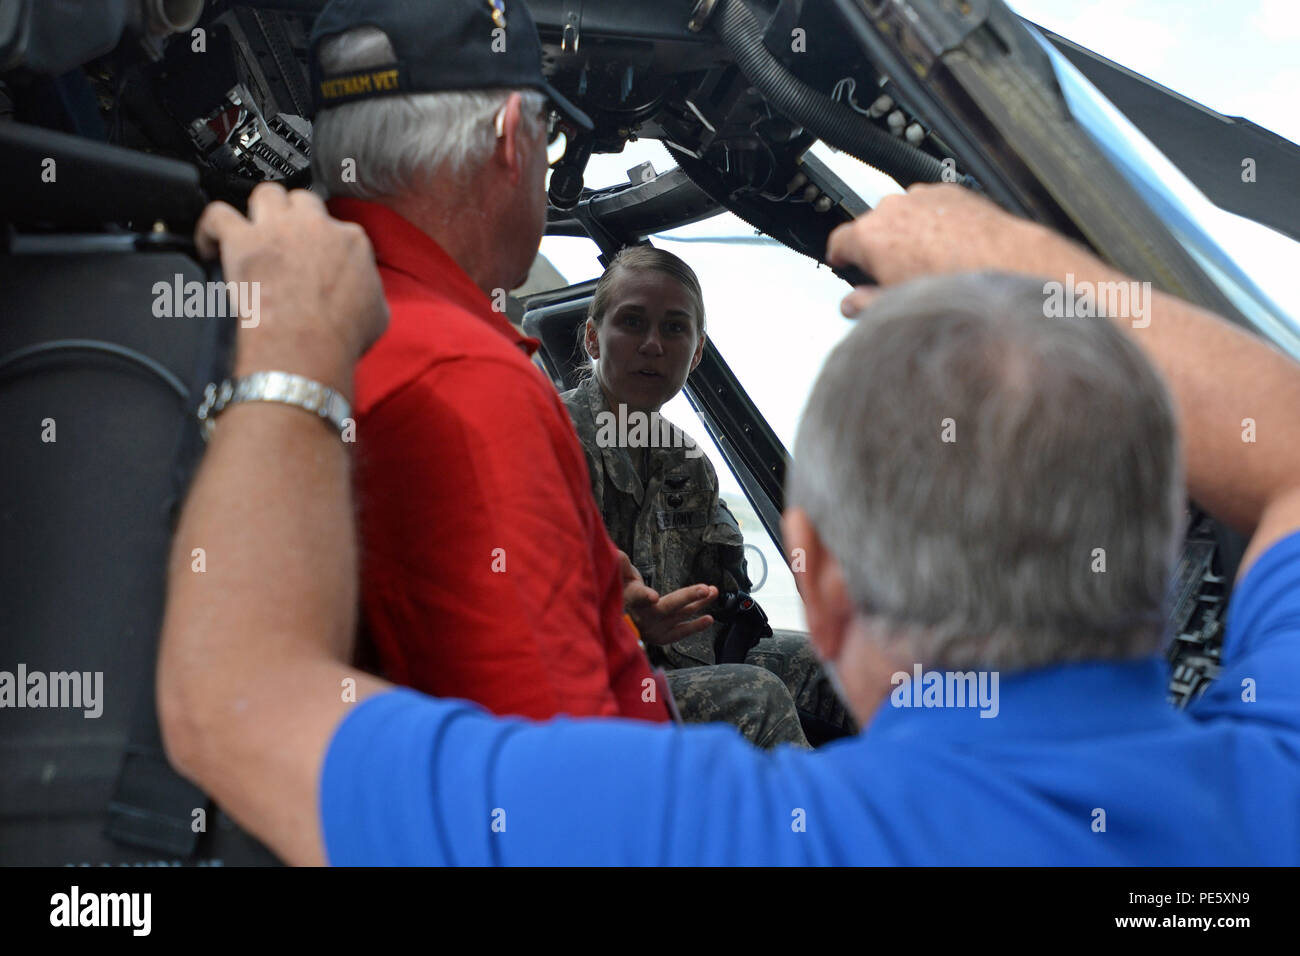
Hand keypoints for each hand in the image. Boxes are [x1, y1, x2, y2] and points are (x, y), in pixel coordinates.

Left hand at [194, 182, 388, 388]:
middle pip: (302, 200)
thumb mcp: (377, 313)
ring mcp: (276, 228)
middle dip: (294, 215)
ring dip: (259, 210)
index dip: (325, 241)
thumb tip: (365, 295)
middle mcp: (314, 225)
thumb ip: (370, 290)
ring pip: (265, 193)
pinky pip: (216, 214)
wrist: (309, 347)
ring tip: (252, 230)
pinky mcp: (241, 240)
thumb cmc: (340, 336)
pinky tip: (209, 243)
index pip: (338, 226)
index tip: (317, 257)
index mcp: (351, 240)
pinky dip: (209, 227)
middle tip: (286, 238)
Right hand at [615, 551, 717, 646]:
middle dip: (688, 597)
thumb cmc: (623, 594)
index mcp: (632, 600)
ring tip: (713, 592)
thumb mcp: (620, 578)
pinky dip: (696, 626)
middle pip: (668, 606)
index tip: (653, 597)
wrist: (621, 624)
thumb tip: (617, 553)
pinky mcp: (664, 637)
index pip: (637, 596)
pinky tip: (709, 618)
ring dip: (699, 603)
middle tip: (704, 589)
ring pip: (681, 614)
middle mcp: (645, 616)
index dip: (645, 596)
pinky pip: (682, 631)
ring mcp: (656, 628)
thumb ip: (621, 564)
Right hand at [826, 182, 1043, 316]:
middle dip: (878, 247)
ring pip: (902, 214)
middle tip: (893, 273)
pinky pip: (930, 205)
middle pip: (871, 227)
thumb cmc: (953, 283)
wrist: (1004, 264)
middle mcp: (893, 209)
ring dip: (907, 233)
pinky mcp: (950, 191)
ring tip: (926, 260)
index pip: (838, 241)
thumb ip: (865, 303)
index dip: (839, 257)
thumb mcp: (897, 304)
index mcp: (870, 236)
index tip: (843, 263)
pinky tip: (947, 244)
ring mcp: (922, 197)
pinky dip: (933, 220)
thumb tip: (851, 304)